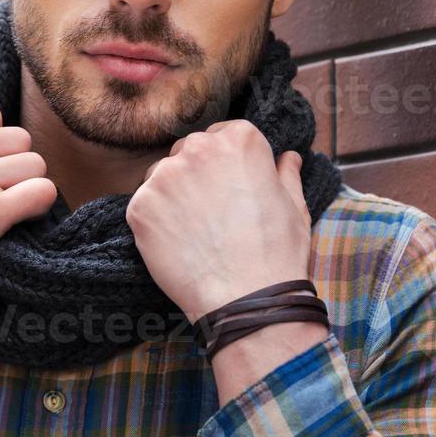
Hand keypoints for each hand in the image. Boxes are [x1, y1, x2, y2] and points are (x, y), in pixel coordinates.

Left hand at [126, 119, 311, 325]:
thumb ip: (286, 174)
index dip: (226, 165)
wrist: (247, 299)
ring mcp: (165, 176)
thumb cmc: (276, 254)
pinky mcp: (140, 205)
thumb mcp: (294, 207)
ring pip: (162, 176)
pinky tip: (176, 243)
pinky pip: (144, 204)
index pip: (222, 136)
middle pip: (189, 151)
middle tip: (212, 213)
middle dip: (197, 175)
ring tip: (194, 230)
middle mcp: (198, 148)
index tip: (231, 188)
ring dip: (173, 194)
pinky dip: (155, 221)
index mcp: (239, 139)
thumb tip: (289, 157)